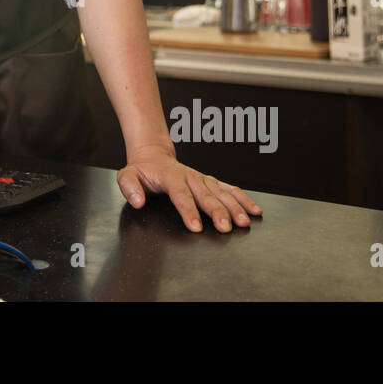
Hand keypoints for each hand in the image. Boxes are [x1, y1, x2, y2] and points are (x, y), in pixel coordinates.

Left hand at [117, 145, 261, 232]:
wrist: (153, 154)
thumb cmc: (141, 169)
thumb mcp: (127, 176)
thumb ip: (130, 188)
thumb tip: (138, 202)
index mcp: (171, 176)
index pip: (181, 195)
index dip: (189, 211)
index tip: (196, 227)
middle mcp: (190, 176)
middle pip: (206, 195)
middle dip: (218, 212)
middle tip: (226, 228)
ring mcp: (202, 178)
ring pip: (222, 192)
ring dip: (234, 207)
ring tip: (244, 222)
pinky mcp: (210, 181)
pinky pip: (229, 188)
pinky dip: (243, 199)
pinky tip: (254, 210)